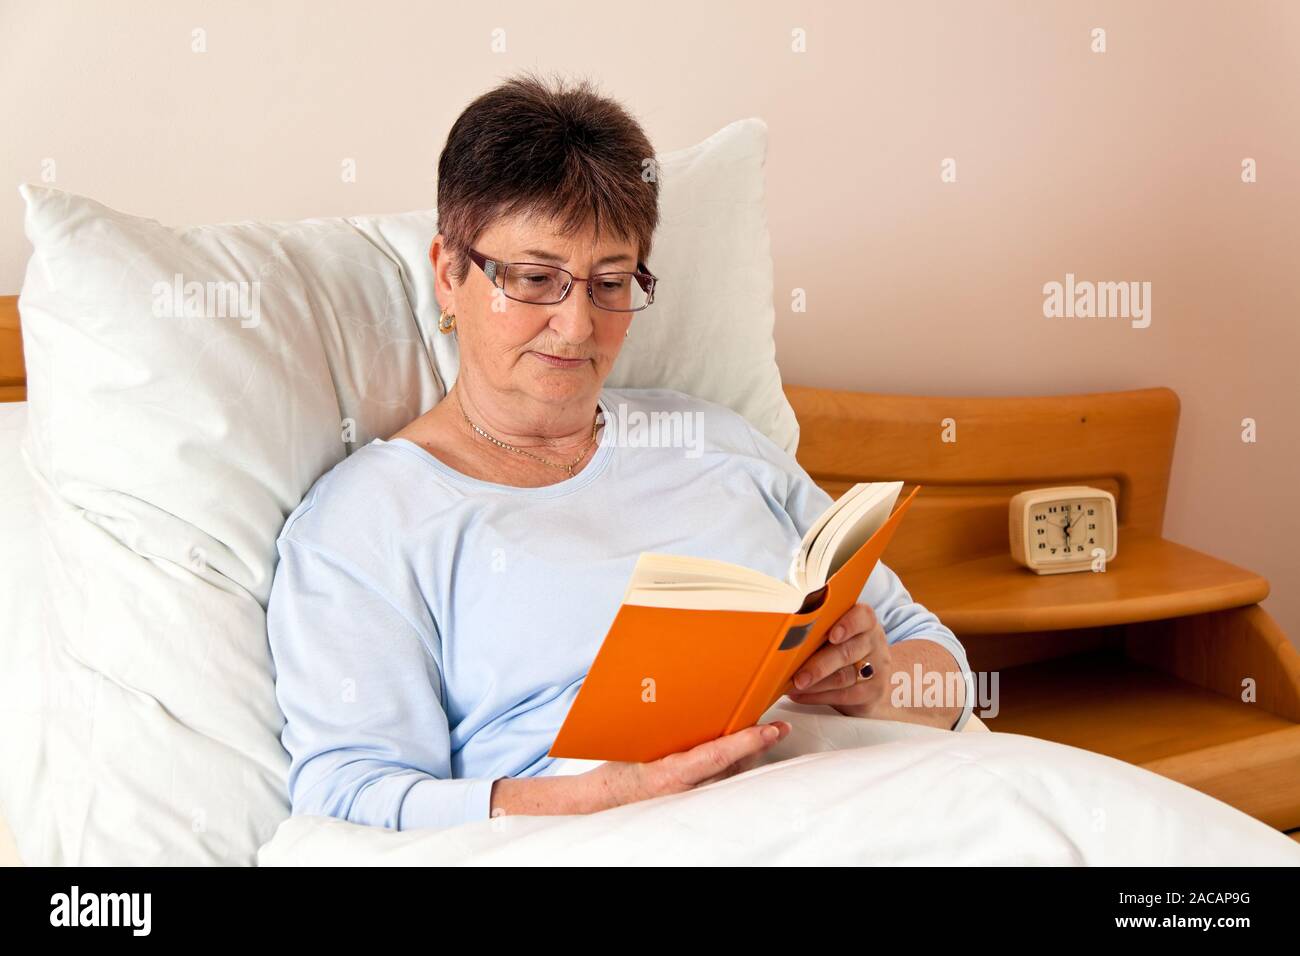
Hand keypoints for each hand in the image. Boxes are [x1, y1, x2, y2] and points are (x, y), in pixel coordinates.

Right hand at [580, 720, 791, 812]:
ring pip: (732, 774)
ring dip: (752, 754)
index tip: (767, 730)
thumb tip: (686, 698)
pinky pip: (723, 780)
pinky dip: (738, 764)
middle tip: (779, 728)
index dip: (745, 743)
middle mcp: (687, 789)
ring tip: (772, 733)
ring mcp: (693, 797)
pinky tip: (750, 749)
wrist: (608, 799)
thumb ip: (666, 727)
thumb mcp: (639, 742)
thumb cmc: (621, 766)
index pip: (716, 756)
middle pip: (733, 766)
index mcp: (671, 773)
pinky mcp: (696, 800)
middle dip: (757, 745)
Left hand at [786, 602, 891, 718]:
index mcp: (865, 622)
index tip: (832, 635)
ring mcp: (877, 668)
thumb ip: (819, 632)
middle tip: (797, 676)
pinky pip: (844, 695)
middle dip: (818, 666)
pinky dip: (818, 696)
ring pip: (844, 676)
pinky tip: (801, 695)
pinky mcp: (873, 691)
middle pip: (846, 652)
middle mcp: (874, 642)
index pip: (862, 616)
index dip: (848, 625)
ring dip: (815, 684)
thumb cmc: (845, 650)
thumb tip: (784, 641)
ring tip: (794, 686)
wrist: (871, 682)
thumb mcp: (838, 635)